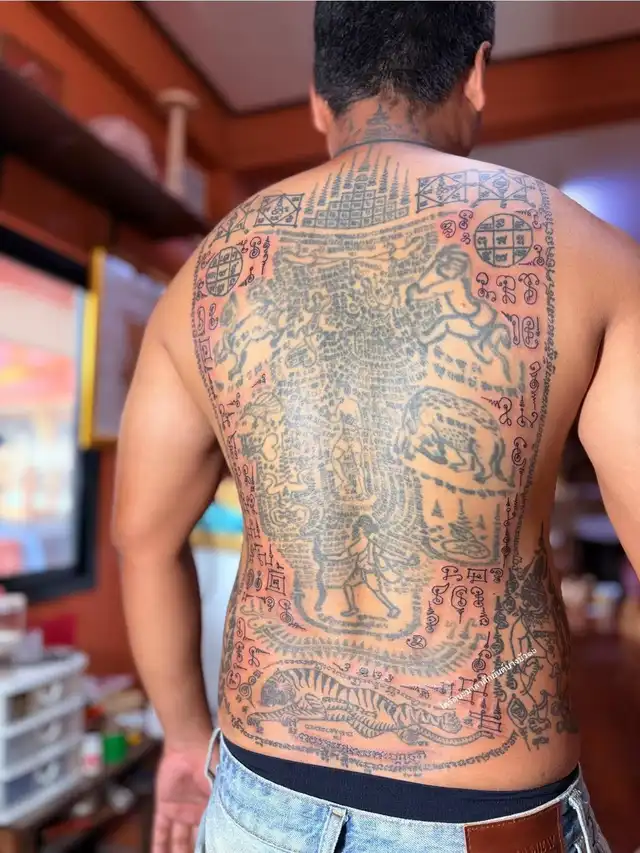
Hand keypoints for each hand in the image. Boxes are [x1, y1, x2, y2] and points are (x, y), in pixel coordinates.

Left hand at [153, 734, 215, 852]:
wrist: (188, 744)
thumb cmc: (212, 760)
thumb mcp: (222, 785)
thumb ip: (223, 807)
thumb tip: (228, 831)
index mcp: (215, 808)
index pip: (214, 833)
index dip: (214, 844)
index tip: (215, 851)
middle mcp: (199, 812)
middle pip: (197, 840)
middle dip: (195, 851)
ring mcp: (181, 810)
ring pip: (178, 840)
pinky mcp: (165, 806)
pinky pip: (161, 830)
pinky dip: (158, 844)